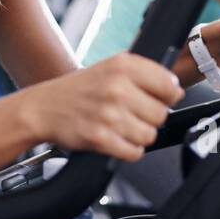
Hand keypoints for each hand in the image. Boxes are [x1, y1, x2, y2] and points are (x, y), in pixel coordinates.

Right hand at [25, 54, 182, 161]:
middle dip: (149, 118)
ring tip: (121, 127)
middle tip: (131, 114)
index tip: (156, 98)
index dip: (166, 96)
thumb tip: (176, 91)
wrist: (43, 107)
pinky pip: (134, 152)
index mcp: (123, 65)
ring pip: (149, 135)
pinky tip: (115, 139)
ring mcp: (109, 114)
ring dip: (138, 135)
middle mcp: (117, 87)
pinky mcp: (100, 138)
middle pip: (161, 114)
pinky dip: (127, 150)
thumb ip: (144, 74)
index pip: (169, 85)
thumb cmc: (79, 90)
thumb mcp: (110, 68)